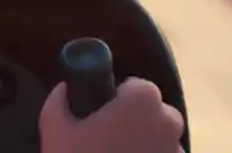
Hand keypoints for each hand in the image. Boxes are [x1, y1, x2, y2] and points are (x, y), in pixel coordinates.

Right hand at [39, 77, 184, 152]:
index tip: (100, 115)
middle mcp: (169, 121)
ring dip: (144, 145)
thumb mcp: (54, 126)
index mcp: (142, 100)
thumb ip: (60, 98)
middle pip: (153, 112)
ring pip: (161, 140)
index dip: (116, 99)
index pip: (135, 86)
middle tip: (106, 139)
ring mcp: (177, 152)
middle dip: (134, 121)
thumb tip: (65, 88)